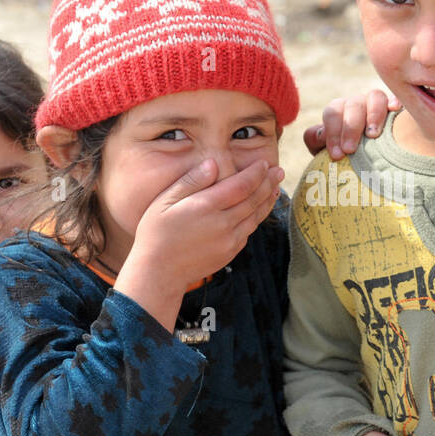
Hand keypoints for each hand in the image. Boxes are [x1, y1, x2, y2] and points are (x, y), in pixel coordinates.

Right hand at [116, 159, 283, 329]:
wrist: (159, 272)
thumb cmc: (156, 233)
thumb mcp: (165, 200)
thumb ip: (191, 180)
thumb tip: (213, 163)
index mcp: (207, 206)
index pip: (241, 185)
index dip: (256, 173)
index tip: (264, 163)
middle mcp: (223, 223)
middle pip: (254, 200)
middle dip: (268, 183)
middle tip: (279, 171)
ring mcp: (229, 240)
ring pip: (255, 216)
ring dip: (267, 200)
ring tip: (275, 187)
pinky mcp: (230, 252)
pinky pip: (249, 231)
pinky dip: (257, 218)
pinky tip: (259, 210)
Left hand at [302, 89, 400, 158]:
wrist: (370, 163)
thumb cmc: (345, 157)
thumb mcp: (325, 151)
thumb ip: (316, 141)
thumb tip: (320, 135)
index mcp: (339, 110)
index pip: (333, 113)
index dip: (333, 133)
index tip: (337, 154)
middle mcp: (357, 104)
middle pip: (352, 105)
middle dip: (350, 127)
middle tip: (350, 149)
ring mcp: (377, 104)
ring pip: (374, 96)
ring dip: (373, 115)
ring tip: (373, 135)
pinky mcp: (395, 108)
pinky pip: (395, 98)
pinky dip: (394, 101)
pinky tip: (394, 109)